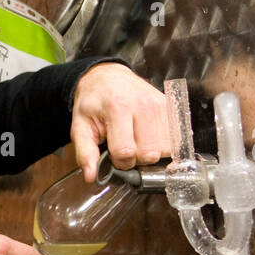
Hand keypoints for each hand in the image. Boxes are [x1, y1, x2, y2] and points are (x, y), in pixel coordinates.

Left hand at [71, 62, 169, 182]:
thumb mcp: (80, 126)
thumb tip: (91, 176)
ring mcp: (160, 105)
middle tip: (125, 148)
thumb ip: (85, 152)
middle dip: (136, 159)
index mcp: (118, 108)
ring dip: (150, 152)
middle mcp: (143, 105)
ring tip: (136, 141)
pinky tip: (148, 137)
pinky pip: (174, 140)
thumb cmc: (94, 102)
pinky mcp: (170, 107)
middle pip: (149, 154)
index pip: (126, 152)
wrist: (108, 78)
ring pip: (164, 150)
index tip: (113, 154)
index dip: (119, 161)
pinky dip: (161, 145)